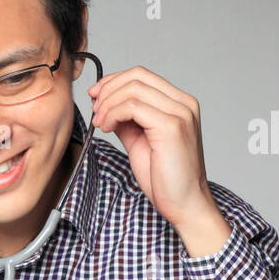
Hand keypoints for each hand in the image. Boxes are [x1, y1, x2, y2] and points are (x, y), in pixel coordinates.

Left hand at [86, 66, 220, 231]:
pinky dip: (113, 113)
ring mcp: (180, 113)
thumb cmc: (165, 178)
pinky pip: (133, 106)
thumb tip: (104, 106)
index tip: (95, 96)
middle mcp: (184, 104)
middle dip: (108, 89)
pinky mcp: (172, 127)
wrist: (184, 204)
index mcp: (179, 104)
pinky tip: (106, 128)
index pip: (142, 75)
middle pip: (137, 75)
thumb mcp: (140, 141)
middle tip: (95, 110)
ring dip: (108, 103)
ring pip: (133, 88)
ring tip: (100, 123)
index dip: (114, 81)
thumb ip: (127, 121)